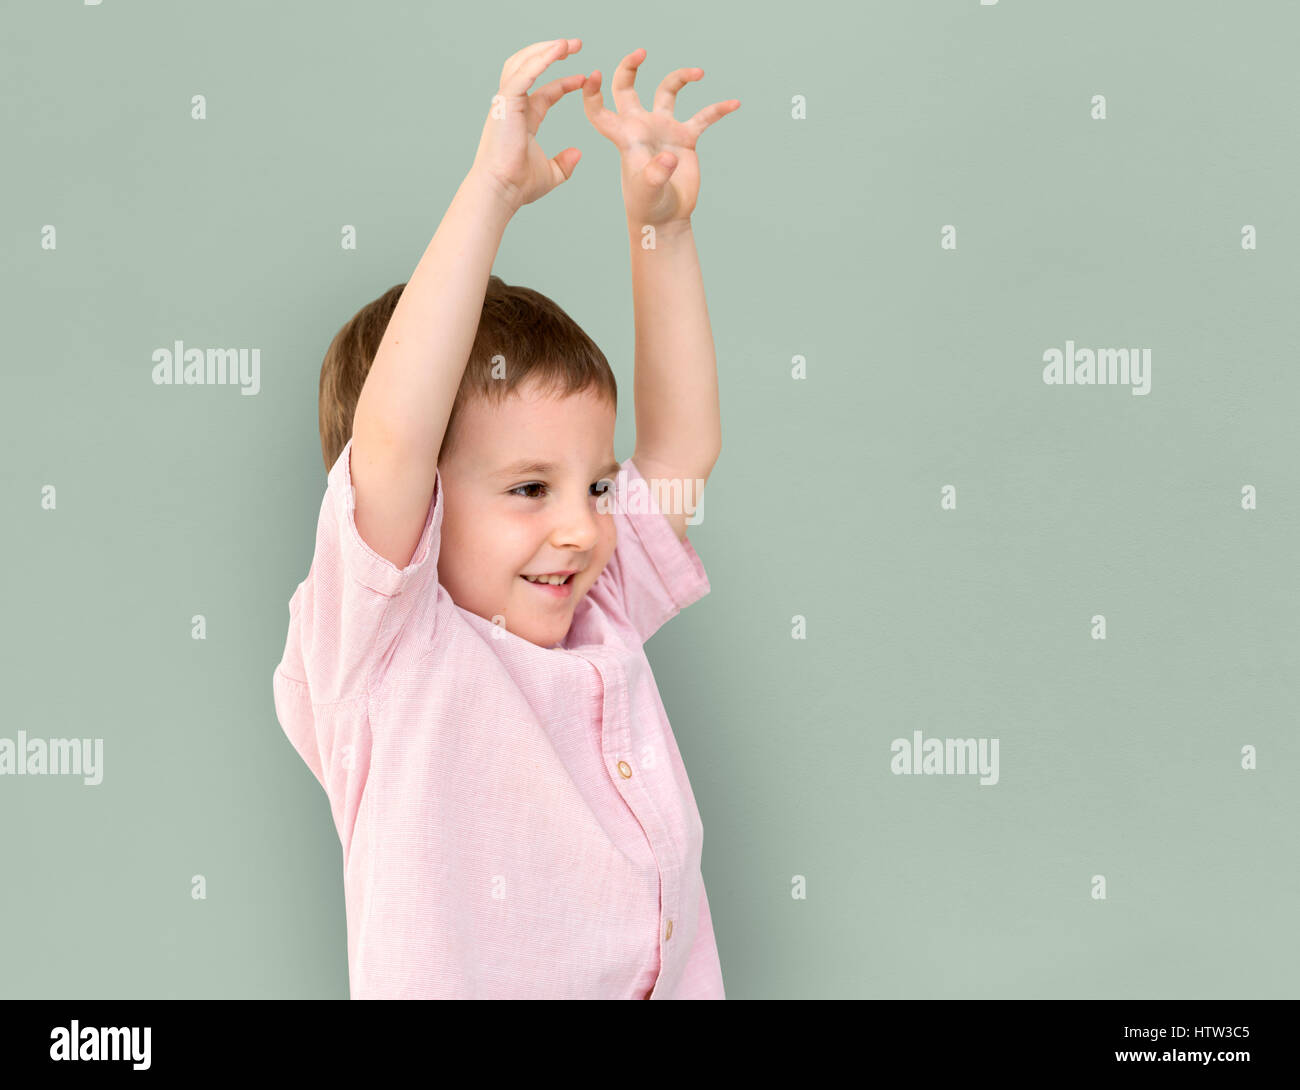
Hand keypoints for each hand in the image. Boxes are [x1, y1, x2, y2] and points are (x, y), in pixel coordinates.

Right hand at [471, 38, 587, 210]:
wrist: (501, 191)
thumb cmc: (518, 186)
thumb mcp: (550, 174)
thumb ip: (564, 164)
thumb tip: (577, 154)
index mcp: (522, 119)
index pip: (544, 92)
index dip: (564, 83)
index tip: (583, 78)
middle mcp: (512, 106)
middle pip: (529, 68)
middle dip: (551, 53)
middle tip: (575, 44)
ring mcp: (506, 102)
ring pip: (522, 63)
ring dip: (545, 49)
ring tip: (568, 42)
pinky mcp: (505, 102)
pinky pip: (523, 73)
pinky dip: (540, 59)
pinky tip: (557, 50)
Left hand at [581, 48, 738, 227]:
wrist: (665, 219)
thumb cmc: (648, 206)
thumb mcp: (647, 192)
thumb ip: (655, 174)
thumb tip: (669, 157)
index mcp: (625, 137)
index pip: (601, 110)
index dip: (592, 92)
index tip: (591, 74)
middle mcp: (641, 127)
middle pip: (627, 88)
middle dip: (629, 67)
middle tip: (641, 52)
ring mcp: (663, 130)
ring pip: (667, 92)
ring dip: (681, 78)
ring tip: (698, 73)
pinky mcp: (685, 139)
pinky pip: (703, 117)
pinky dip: (717, 109)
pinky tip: (734, 103)